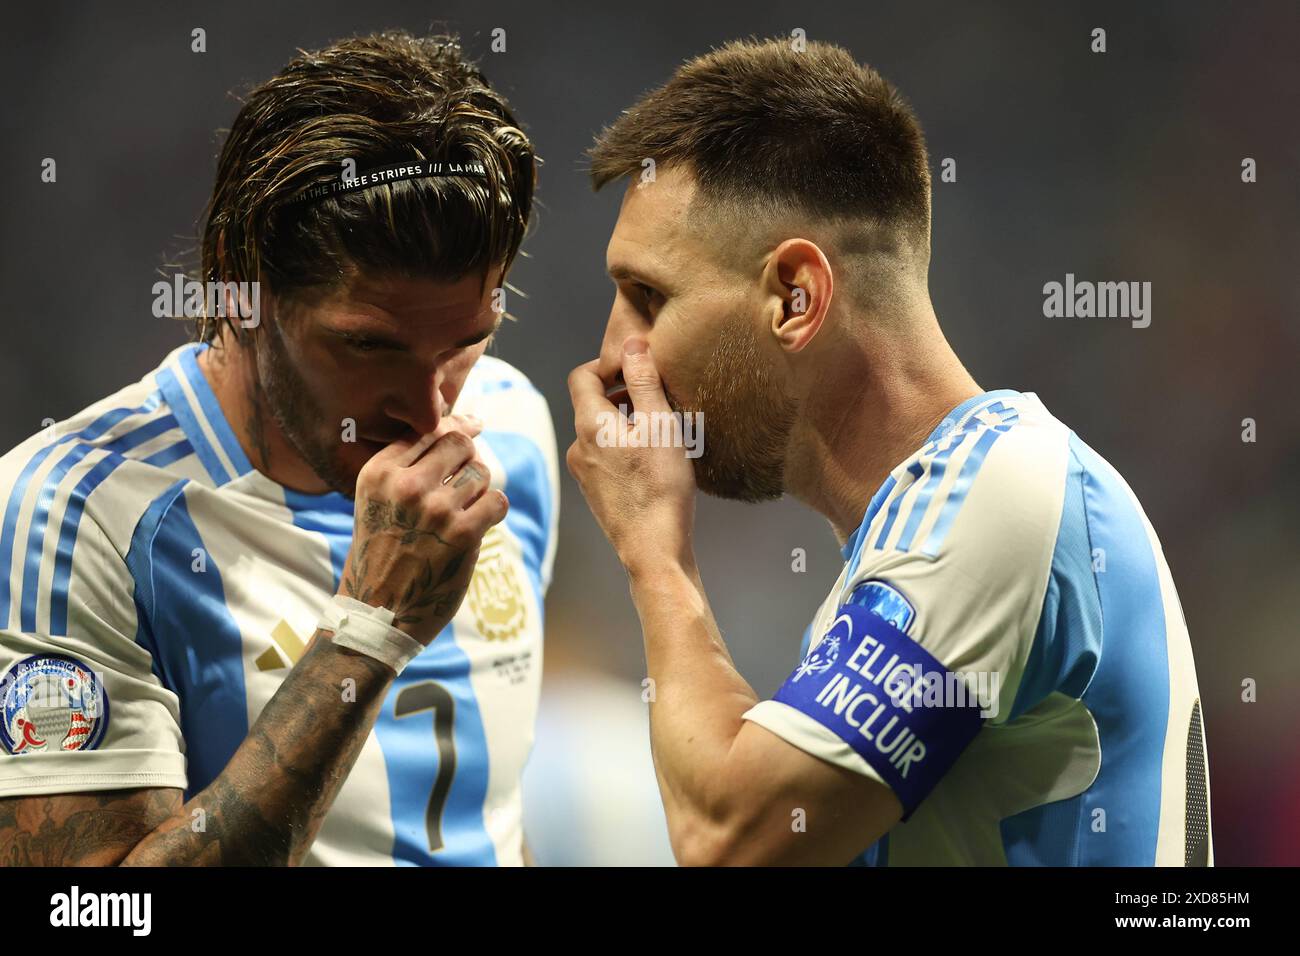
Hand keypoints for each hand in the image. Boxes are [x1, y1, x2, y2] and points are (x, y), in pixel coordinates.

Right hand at [339, 414, 508, 645]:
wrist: (377, 613)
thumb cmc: (382, 553)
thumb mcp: (378, 501)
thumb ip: (410, 465)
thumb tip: (465, 427)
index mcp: (378, 472)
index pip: (429, 429)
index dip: (458, 425)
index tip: (474, 425)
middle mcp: (404, 485)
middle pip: (460, 443)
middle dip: (470, 458)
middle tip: (465, 480)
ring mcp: (435, 509)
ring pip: (481, 472)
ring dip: (481, 490)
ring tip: (464, 511)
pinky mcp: (461, 534)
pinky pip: (497, 501)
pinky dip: (494, 510)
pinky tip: (479, 524)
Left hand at [566, 337, 696, 574]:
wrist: (653, 549)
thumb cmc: (660, 486)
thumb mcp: (659, 424)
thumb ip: (644, 380)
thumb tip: (632, 343)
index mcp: (589, 425)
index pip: (582, 375)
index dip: (608, 364)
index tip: (637, 369)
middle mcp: (579, 446)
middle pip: (594, 404)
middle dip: (624, 395)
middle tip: (659, 400)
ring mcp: (585, 473)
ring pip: (602, 433)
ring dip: (628, 423)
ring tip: (663, 432)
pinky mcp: (597, 493)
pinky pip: (607, 457)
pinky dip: (626, 448)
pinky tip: (655, 461)